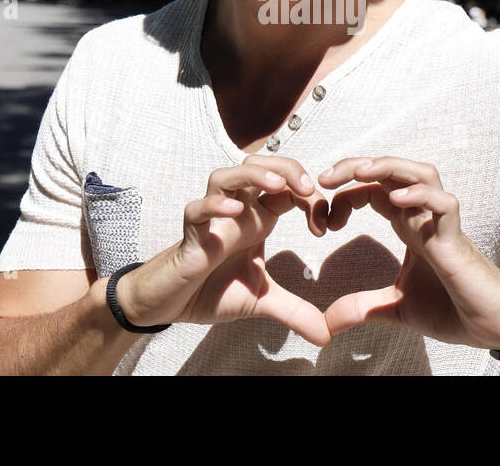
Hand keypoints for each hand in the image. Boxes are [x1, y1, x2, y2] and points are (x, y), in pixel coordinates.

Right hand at [118, 155, 332, 345]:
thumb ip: (296, 311)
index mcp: (257, 219)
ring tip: (277, 185)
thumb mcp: (263, 300)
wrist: (172, 304)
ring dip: (253, 175)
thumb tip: (326, 334)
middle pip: (259, 167)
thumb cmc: (213, 290)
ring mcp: (212, 221)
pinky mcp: (190, 237)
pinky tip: (234, 211)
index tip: (327, 225)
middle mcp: (236, 213)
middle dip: (286, 168)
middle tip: (308, 187)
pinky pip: (196, 210)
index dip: (311, 196)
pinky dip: (214, 206)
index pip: (287, 188)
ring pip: (226, 177)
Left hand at [318, 157, 499, 350]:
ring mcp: (441, 224)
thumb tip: (327, 323)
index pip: (374, 189)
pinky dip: (422, 195)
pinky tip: (396, 201)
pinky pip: (445, 204)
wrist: (488, 327)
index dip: (346, 191)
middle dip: (358, 166)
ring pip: (421, 174)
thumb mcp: (394, 307)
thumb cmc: (451, 308)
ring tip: (361, 171)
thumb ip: (362, 308)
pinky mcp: (457, 239)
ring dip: (389, 167)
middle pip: (392, 171)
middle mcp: (423, 216)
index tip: (322, 215)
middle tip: (324, 178)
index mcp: (408, 225)